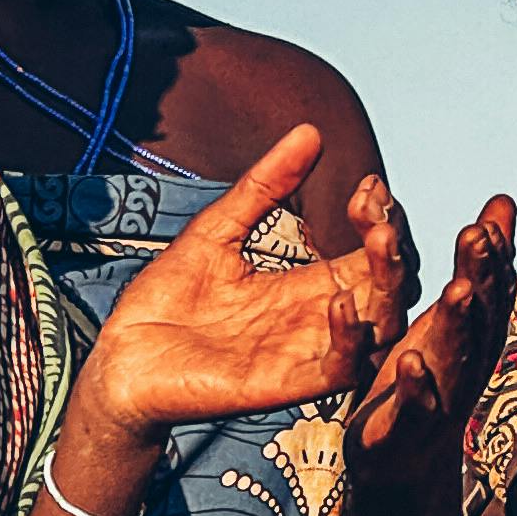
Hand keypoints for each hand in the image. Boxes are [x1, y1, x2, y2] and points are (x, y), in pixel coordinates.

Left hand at [83, 125, 407, 437]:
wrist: (123, 355)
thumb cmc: (166, 300)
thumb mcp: (218, 229)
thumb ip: (265, 186)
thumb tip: (310, 129)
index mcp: (306, 286)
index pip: (370, 254)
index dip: (380, 219)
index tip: (366, 186)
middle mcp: (316, 321)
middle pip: (387, 289)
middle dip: (393, 247)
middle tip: (374, 212)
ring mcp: (304, 353)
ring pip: (379, 328)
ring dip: (388, 285)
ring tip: (378, 241)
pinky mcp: (284, 385)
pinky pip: (338, 369)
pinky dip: (351, 337)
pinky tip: (339, 299)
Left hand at [348, 194, 516, 486]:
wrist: (401, 464)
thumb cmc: (424, 381)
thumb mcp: (449, 317)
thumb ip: (477, 264)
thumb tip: (503, 204)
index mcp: (475, 334)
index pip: (491, 290)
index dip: (494, 255)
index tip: (491, 216)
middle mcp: (465, 363)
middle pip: (477, 316)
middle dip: (480, 275)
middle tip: (478, 234)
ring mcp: (439, 397)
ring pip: (452, 356)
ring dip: (457, 323)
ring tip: (459, 289)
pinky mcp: (403, 428)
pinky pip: (412, 406)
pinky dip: (414, 386)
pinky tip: (410, 362)